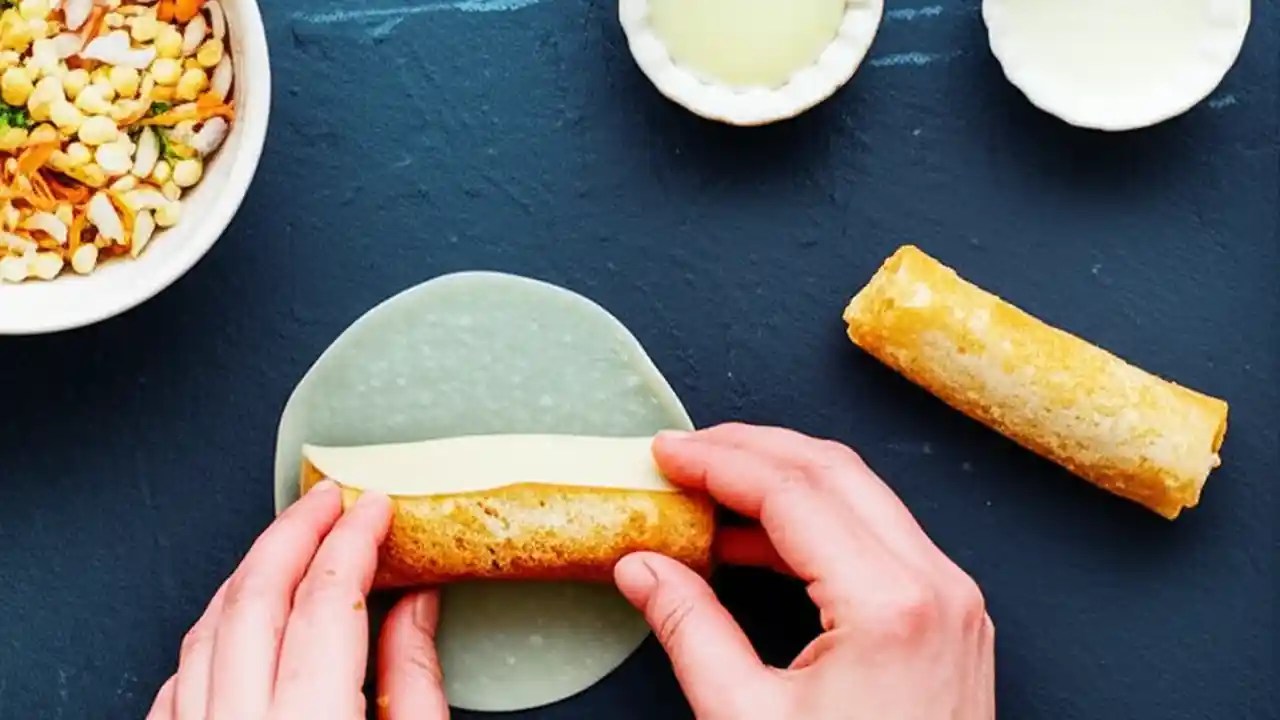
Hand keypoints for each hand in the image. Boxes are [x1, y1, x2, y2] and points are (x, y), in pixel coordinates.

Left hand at [145, 480, 449, 719]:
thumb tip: (416, 605)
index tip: (374, 506)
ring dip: (248, 576)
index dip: (353, 540)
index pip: (328, 601)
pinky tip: (236, 623)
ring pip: (205, 632)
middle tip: (326, 498)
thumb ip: (414, 682)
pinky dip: (209, 638)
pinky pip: (175, 682)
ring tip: (284, 546)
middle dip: (294, 533)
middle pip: (257, 599)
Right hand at [615, 424, 994, 719]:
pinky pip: (880, 539)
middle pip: (835, 472)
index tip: (666, 453)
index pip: (793, 492)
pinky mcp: (950, 619)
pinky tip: (756, 544)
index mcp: (889, 606)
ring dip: (785, 481)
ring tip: (711, 491)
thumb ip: (689, 629)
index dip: (719, 461)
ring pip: (862, 496)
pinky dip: (816, 525)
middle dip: (752, 449)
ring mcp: (953, 601)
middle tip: (685, 453)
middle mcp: (936, 587)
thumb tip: (642, 567)